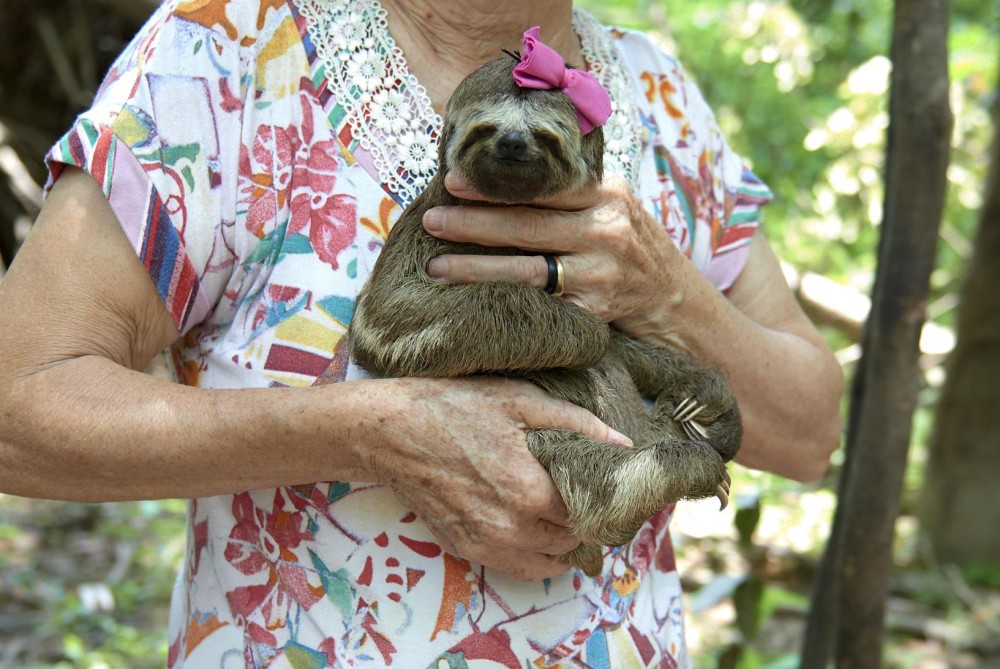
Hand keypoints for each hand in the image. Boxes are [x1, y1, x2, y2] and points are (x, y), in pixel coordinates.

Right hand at [359, 376, 630, 580]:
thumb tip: (623, 444)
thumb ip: (577, 424)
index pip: (593, 512)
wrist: (389, 432)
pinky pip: (518, 567)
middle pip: (574, 539)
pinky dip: (535, 554)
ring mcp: (486, 544)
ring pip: (550, 561)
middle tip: (587, 492)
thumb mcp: (519, 400)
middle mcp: (511, 528)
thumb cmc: (454, 407)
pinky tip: (534, 525)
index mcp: (530, 490)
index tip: (610, 483)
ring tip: (563, 511)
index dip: (607, 498)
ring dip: (563, 541)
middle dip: (587, 518)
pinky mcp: (466, 550)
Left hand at [422, 172, 691, 342]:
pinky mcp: (595, 312)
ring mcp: (601, 274)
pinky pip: (539, 306)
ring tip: (436, 267)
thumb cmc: (631, 246)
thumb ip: (571, 189)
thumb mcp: (614, 204)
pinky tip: (473, 303)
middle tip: (430, 220)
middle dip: (472, 224)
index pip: (541, 185)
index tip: (452, 181)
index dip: (494, 186)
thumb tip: (502, 172)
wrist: (677, 301)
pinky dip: (504, 304)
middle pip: (527, 226)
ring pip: (526, 271)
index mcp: (607, 193)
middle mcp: (606, 230)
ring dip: (475, 270)